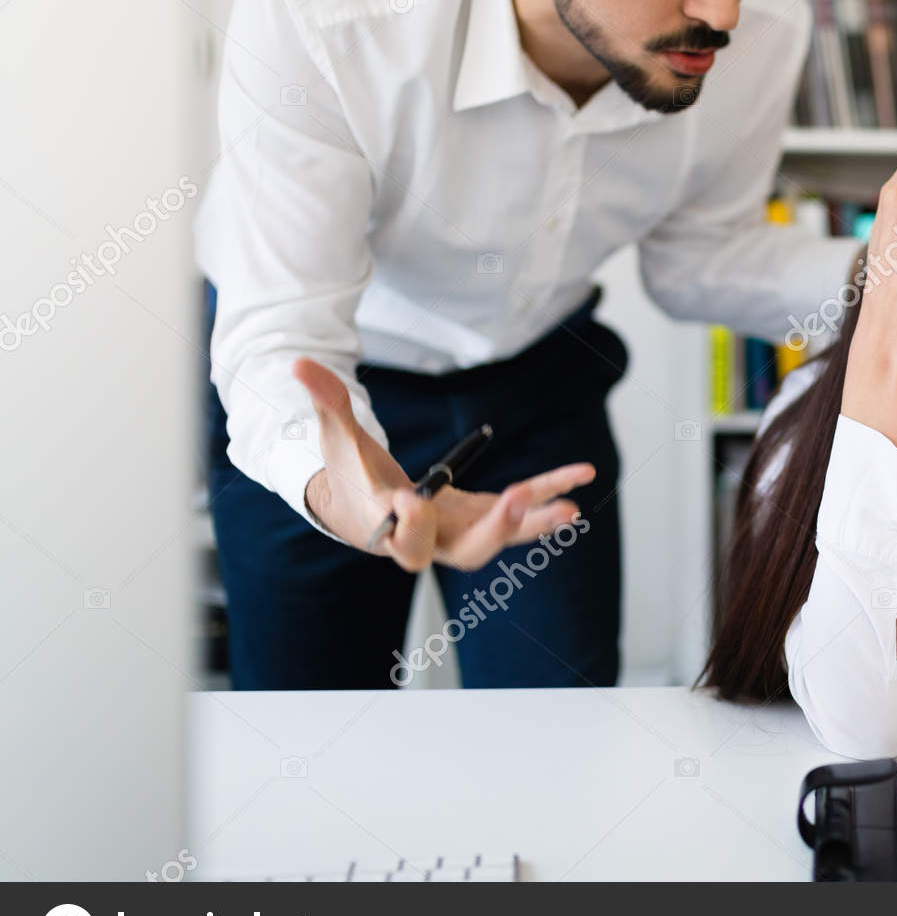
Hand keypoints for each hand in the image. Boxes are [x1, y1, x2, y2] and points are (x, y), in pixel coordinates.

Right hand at [294, 358, 593, 571]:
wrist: (366, 504)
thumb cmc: (350, 472)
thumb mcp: (336, 435)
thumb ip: (325, 401)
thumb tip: (299, 364)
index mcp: (390, 529)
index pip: (403, 538)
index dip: (409, 523)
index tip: (410, 497)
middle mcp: (431, 540)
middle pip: (464, 551)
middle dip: (493, 528)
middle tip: (514, 500)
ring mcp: (461, 531)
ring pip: (501, 537)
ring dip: (535, 522)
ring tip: (572, 506)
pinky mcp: (481, 517)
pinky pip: (519, 511)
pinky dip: (547, 495)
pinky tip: (578, 481)